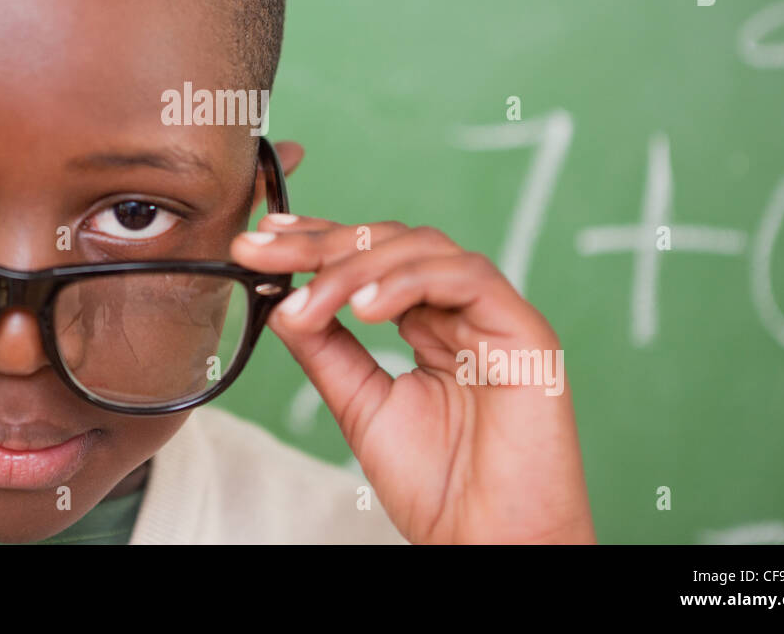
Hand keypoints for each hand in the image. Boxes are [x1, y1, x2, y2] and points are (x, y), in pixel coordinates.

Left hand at [231, 213, 596, 543]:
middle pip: (390, 242)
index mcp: (427, 322)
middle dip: (320, 244)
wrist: (489, 542)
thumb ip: (325, 349)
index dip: (313, 241)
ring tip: (311, 303)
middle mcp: (460, 310)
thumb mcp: (359, 404)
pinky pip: (467, 278)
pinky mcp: (526, 331)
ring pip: (423, 249)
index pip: (368, 260)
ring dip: (356, 267)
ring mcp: (493, 316)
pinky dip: (410, 282)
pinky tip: (366, 307)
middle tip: (261, 253)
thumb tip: (280, 301)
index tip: (257, 243)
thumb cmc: (438, 486)